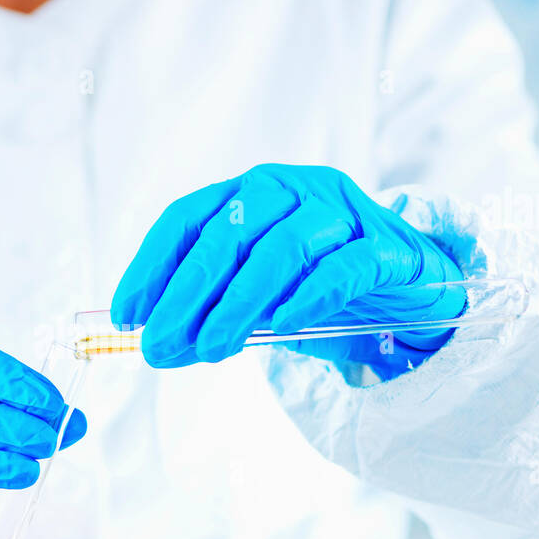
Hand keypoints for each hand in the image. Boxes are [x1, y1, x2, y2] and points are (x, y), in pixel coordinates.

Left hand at [111, 165, 465, 375]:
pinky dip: (309, 297)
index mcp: (249, 194)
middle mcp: (290, 190)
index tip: (128, 315)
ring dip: (238, 304)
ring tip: (211, 348)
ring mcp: (341, 212)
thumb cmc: (321, 290)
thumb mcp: (256, 299)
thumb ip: (211, 312)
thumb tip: (156, 344)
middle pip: (226, 235)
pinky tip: (282, 327)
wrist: (410, 294)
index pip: (186, 219)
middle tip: (159, 344)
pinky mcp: (386, 244)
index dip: (151, 267)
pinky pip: (343, 267)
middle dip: (185, 295)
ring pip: (279, 250)